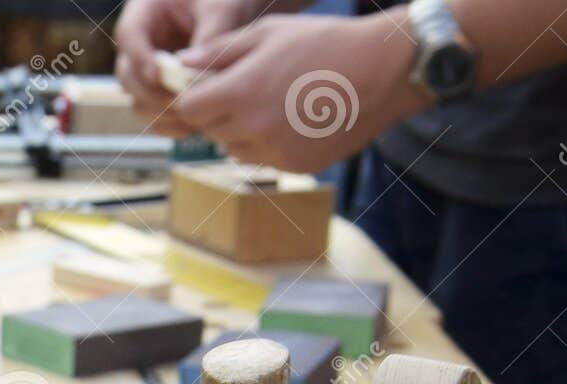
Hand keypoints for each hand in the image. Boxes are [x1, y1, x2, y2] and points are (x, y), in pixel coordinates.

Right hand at [114, 0, 254, 136]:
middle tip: (181, 102)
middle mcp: (140, 46)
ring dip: (161, 113)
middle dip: (153, 93)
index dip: (140, 58)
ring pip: (138, 101)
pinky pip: (155, 116)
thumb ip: (210, 37)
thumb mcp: (220, 7)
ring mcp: (148, 73)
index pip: (129, 36)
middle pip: (128, 76)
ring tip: (191, 117)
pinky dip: (170, 125)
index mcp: (145, 12)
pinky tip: (194, 126)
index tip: (158, 75)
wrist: (234, 10)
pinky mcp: (163, 94)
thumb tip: (198, 76)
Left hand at [171, 11, 429, 170]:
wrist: (384, 71)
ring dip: (240, 131)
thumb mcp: (268, 33)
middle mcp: (253, 128)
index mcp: (240, 92)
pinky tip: (293, 118)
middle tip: (243, 90)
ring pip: (234, 148)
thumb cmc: (326, 43)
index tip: (204, 87)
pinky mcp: (295, 167)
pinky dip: (267, 144)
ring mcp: (274, 152)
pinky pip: (263, 160)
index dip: (192, 97)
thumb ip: (220, 51)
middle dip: (217, 112)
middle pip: (209, 130)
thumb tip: (181, 64)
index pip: (188, 109)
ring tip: (272, 102)